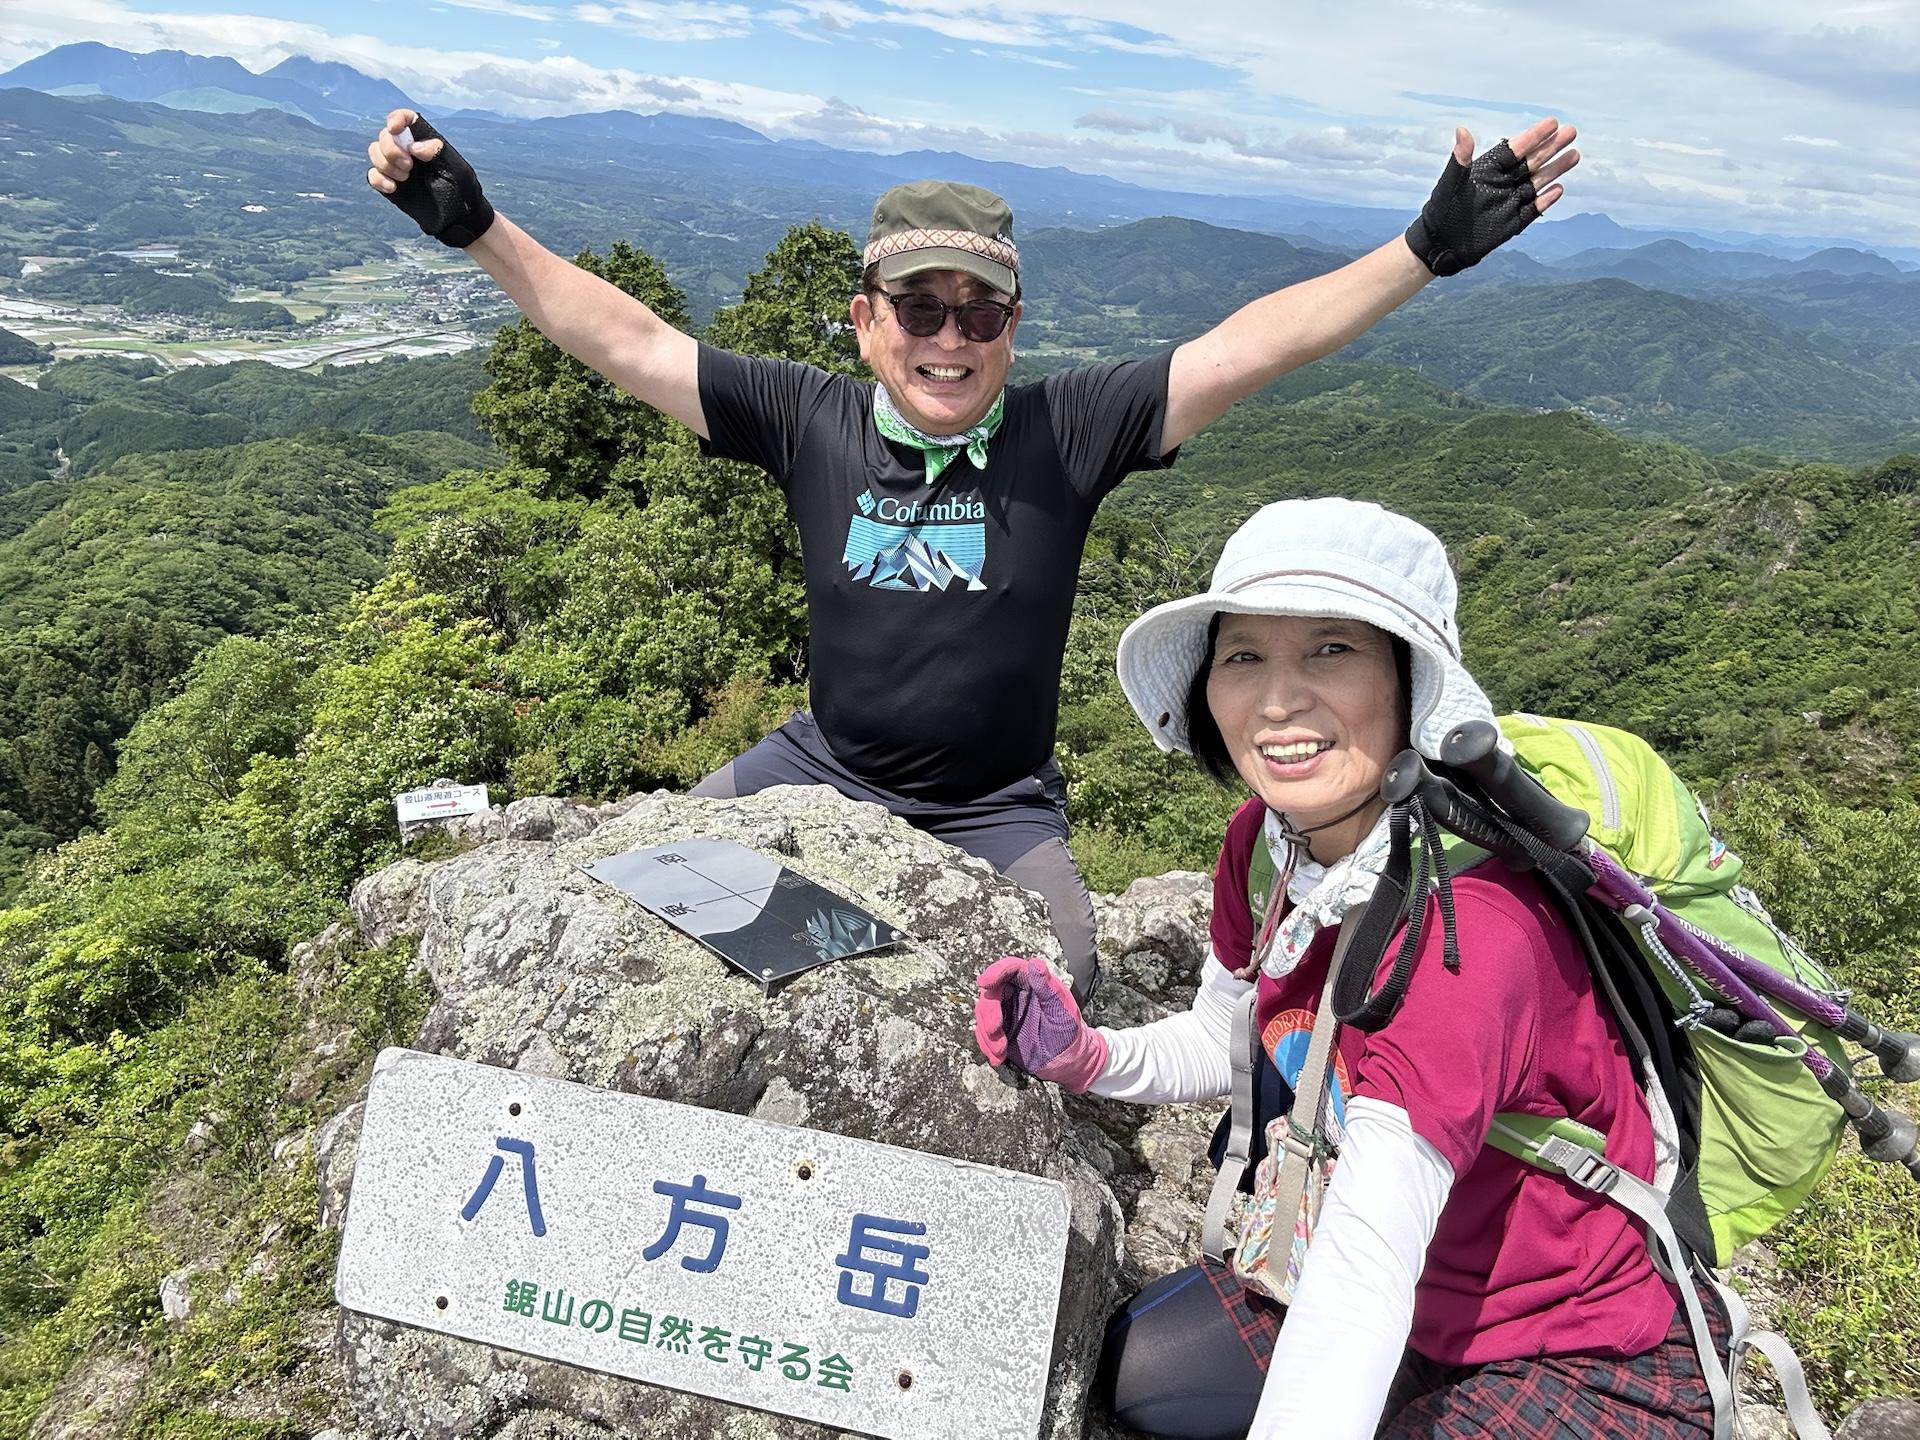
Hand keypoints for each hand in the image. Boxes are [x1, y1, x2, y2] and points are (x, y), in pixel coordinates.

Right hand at [365, 108, 495, 248]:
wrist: (457, 219)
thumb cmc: (462, 190)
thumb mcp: (457, 169)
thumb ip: (437, 152)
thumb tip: (414, 146)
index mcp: (425, 141)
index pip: (407, 119)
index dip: (397, 118)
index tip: (395, 129)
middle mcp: (408, 150)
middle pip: (385, 136)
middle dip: (391, 149)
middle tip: (409, 167)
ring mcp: (398, 166)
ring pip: (375, 152)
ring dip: (385, 164)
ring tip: (405, 178)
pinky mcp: (390, 183)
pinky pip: (372, 174)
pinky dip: (377, 179)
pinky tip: (392, 188)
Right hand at [973, 956, 1109, 1092]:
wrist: (1068, 1062)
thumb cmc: (1070, 1032)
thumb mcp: (1062, 1010)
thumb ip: (1048, 987)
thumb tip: (1036, 964)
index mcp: (1033, 983)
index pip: (1011, 969)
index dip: (995, 972)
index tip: (984, 983)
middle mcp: (1017, 994)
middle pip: (992, 992)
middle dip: (989, 1011)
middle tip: (994, 1030)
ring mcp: (1007, 1012)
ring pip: (984, 1013)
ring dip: (987, 1033)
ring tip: (1000, 1050)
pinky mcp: (1001, 1030)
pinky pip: (984, 1033)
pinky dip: (987, 1046)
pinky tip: (997, 1057)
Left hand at [1404, 116, 1578, 275]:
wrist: (1439, 245)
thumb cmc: (1440, 211)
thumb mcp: (1450, 184)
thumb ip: (1460, 160)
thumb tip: (1462, 130)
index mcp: (1488, 170)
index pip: (1515, 149)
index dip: (1533, 137)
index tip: (1552, 123)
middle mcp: (1502, 183)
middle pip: (1532, 162)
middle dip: (1551, 147)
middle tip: (1571, 131)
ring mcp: (1509, 202)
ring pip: (1537, 183)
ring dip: (1555, 169)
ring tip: (1574, 154)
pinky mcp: (1513, 223)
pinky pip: (1533, 210)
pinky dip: (1545, 201)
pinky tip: (1558, 189)